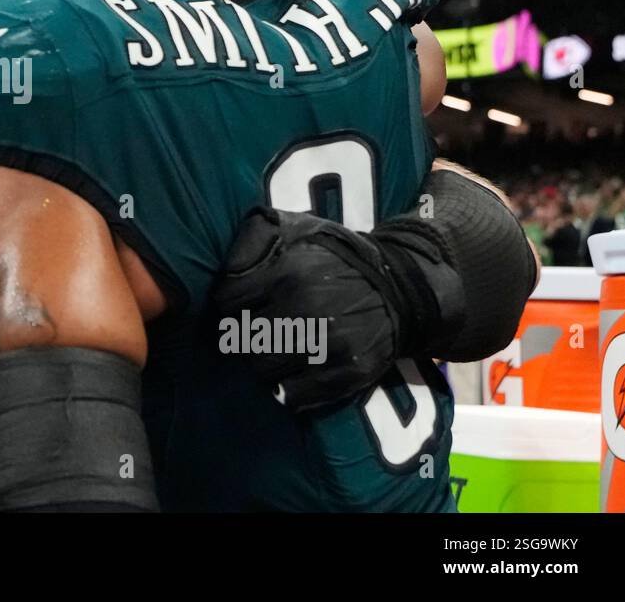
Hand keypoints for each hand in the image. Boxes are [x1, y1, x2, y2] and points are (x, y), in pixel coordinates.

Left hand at [213, 208, 399, 412]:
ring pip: (262, 369)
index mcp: (289, 273)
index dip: (228, 306)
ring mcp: (328, 345)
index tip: (238, 309)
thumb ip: (256, 237)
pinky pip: (291, 395)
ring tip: (274, 351)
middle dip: (243, 337)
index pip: (227, 301)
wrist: (400, 288)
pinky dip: (286, 388)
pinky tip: (294, 371)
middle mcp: (307, 310)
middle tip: (255, 333)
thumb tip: (225, 266)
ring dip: (262, 363)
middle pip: (242, 340)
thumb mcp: (298, 229)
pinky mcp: (346, 374)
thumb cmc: (336, 259)